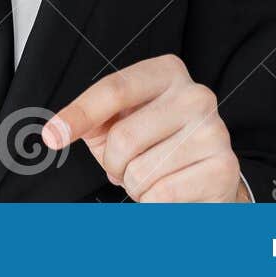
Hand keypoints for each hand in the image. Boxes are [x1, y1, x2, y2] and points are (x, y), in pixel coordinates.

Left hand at [43, 55, 247, 201]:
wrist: (209, 176)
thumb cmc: (157, 144)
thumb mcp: (119, 122)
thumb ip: (91, 119)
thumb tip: (56, 132)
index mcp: (167, 72)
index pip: (113, 89)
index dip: (78, 115)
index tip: (52, 137)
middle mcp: (196, 94)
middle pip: (123, 137)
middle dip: (114, 164)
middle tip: (126, 167)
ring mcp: (214, 130)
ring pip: (140, 171)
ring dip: (135, 186)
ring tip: (154, 177)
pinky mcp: (223, 168)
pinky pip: (162, 195)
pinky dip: (153, 203)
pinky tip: (170, 193)